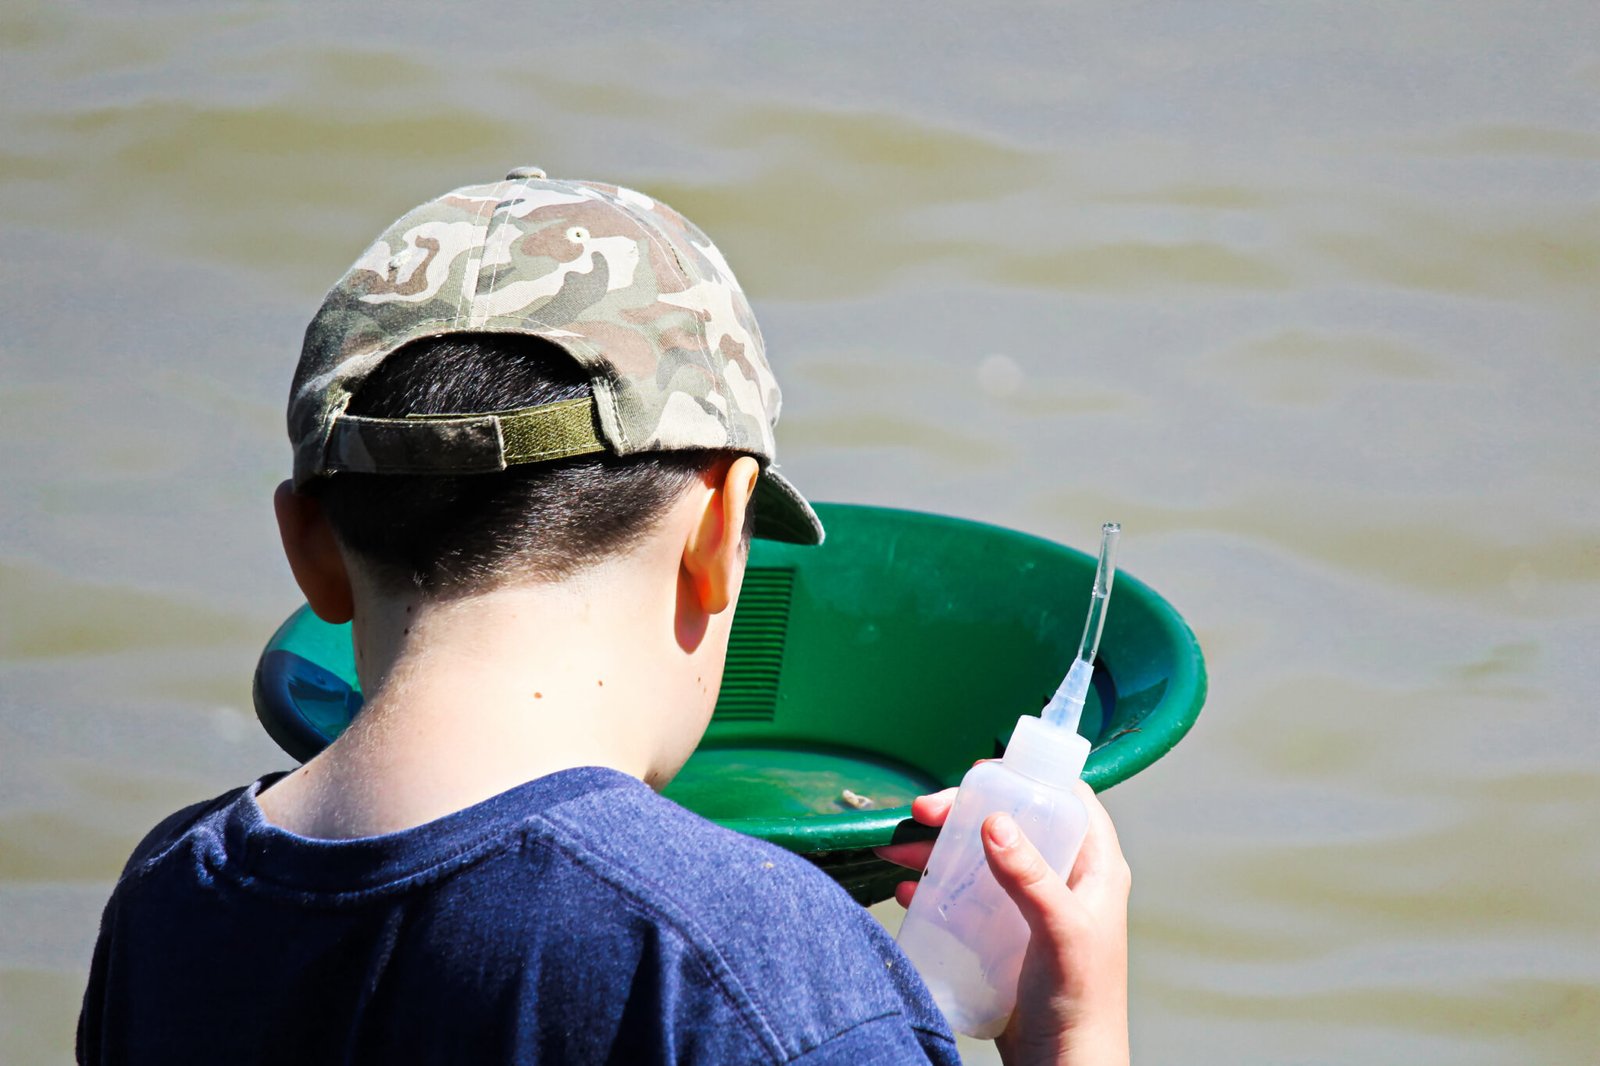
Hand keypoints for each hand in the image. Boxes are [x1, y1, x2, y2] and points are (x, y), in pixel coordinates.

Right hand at [876, 779, 1130, 1065]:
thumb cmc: (1082, 1002)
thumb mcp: (1059, 931)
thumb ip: (1030, 877)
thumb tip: (995, 821)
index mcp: (1094, 866)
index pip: (1064, 798)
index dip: (1026, 776)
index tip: (980, 773)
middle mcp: (1063, 878)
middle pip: (1010, 822)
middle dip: (963, 811)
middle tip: (923, 812)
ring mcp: (1030, 906)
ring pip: (979, 856)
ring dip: (938, 847)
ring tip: (895, 849)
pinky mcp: (1002, 935)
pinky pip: (963, 897)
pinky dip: (934, 886)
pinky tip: (908, 891)